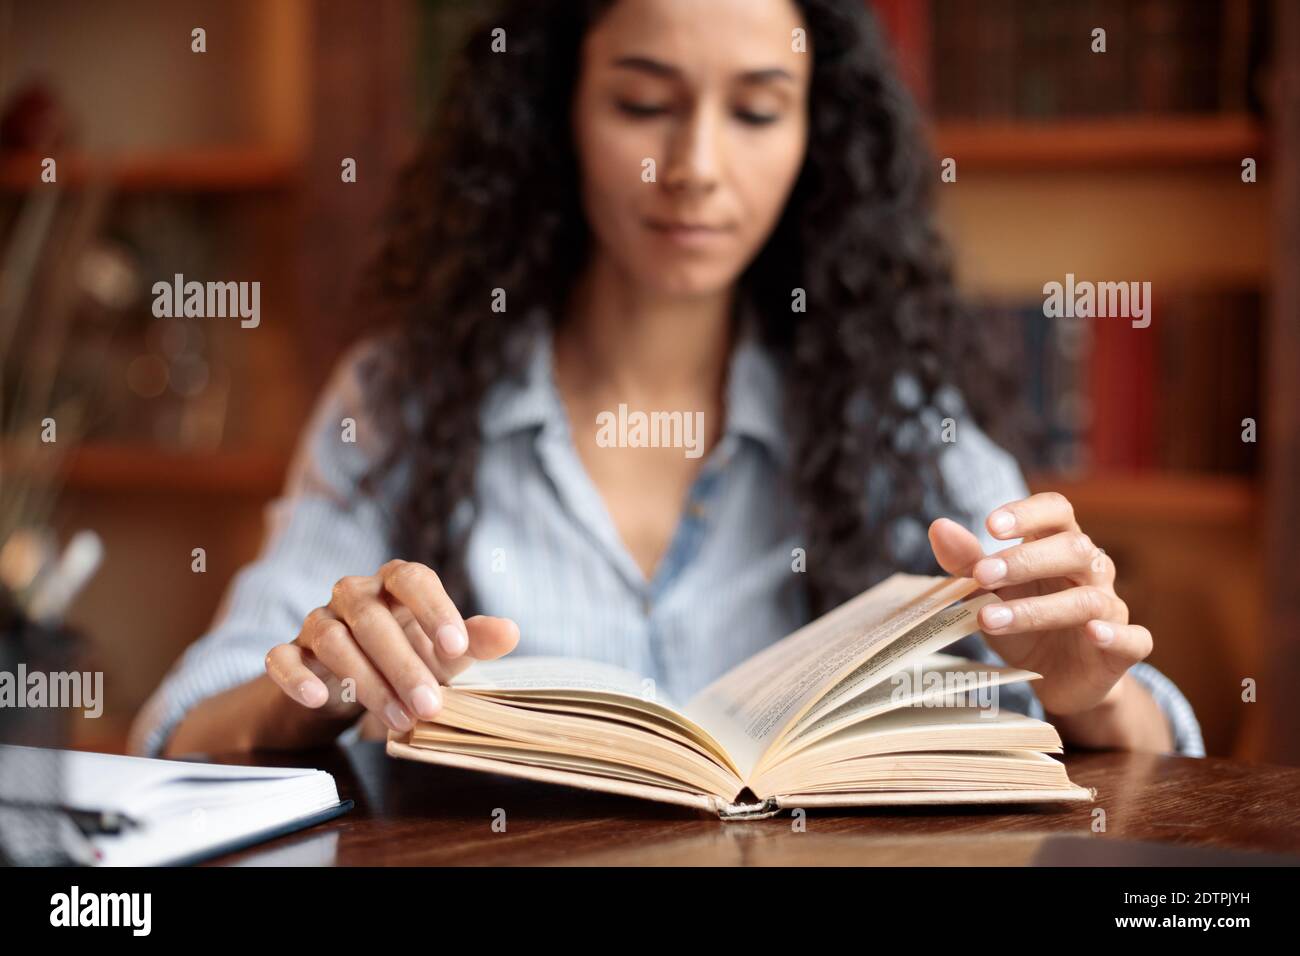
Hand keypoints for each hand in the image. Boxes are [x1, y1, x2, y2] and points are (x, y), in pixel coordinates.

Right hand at [264, 559, 518, 734]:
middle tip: (430, 706)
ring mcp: (317, 620)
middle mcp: (354, 593)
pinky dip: (298, 677)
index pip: (413, 579)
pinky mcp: (288, 651)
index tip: (457, 648)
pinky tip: (318, 700)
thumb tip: (510, 632)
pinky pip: (282, 658)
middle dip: (404, 666)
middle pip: (373, 619)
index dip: (434, 610)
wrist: (349, 682)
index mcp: (395, 582)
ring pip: (333, 640)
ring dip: (366, 682)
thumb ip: (474, 640)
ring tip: (398, 720)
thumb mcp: (443, 651)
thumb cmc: (408, 655)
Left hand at [928, 492, 1147, 716]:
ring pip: (1088, 598)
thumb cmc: (1022, 622)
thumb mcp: (989, 593)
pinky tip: (1094, 633)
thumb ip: (967, 562)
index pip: (1056, 510)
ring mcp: (1111, 608)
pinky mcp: (1125, 650)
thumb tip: (939, 527)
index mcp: (1059, 545)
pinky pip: (1133, 637)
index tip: (990, 526)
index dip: (1027, 513)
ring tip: (990, 618)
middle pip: (1073, 548)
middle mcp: (1092, 570)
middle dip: (1024, 561)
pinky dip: (1115, 634)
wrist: (1055, 679)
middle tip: (981, 576)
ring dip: (1038, 608)